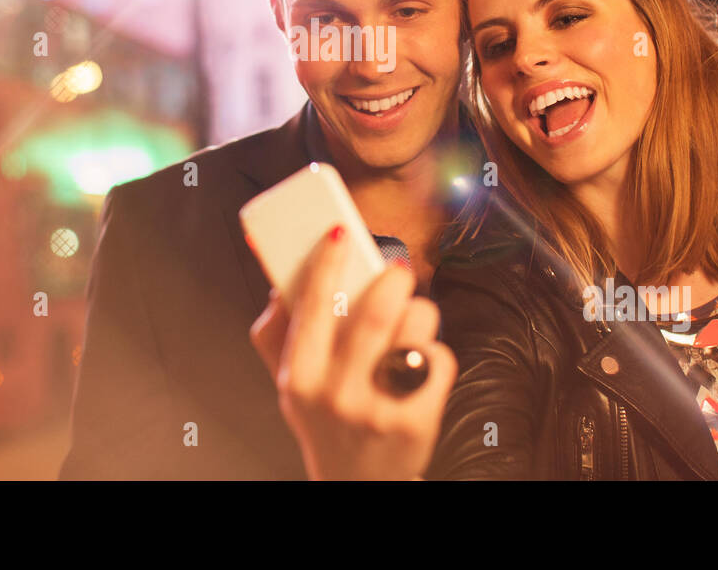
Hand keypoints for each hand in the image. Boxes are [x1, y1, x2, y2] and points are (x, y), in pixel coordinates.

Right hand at [249, 226, 455, 479]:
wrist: (356, 484)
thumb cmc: (324, 421)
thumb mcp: (289, 385)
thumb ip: (278, 334)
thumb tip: (281, 282)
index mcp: (298, 378)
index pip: (313, 307)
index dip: (327, 262)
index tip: (339, 232)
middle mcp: (336, 394)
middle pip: (374, 312)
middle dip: (392, 278)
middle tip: (397, 270)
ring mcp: (379, 409)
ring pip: (414, 328)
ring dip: (419, 310)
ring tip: (411, 317)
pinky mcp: (417, 420)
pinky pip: (439, 358)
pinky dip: (435, 350)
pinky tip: (421, 360)